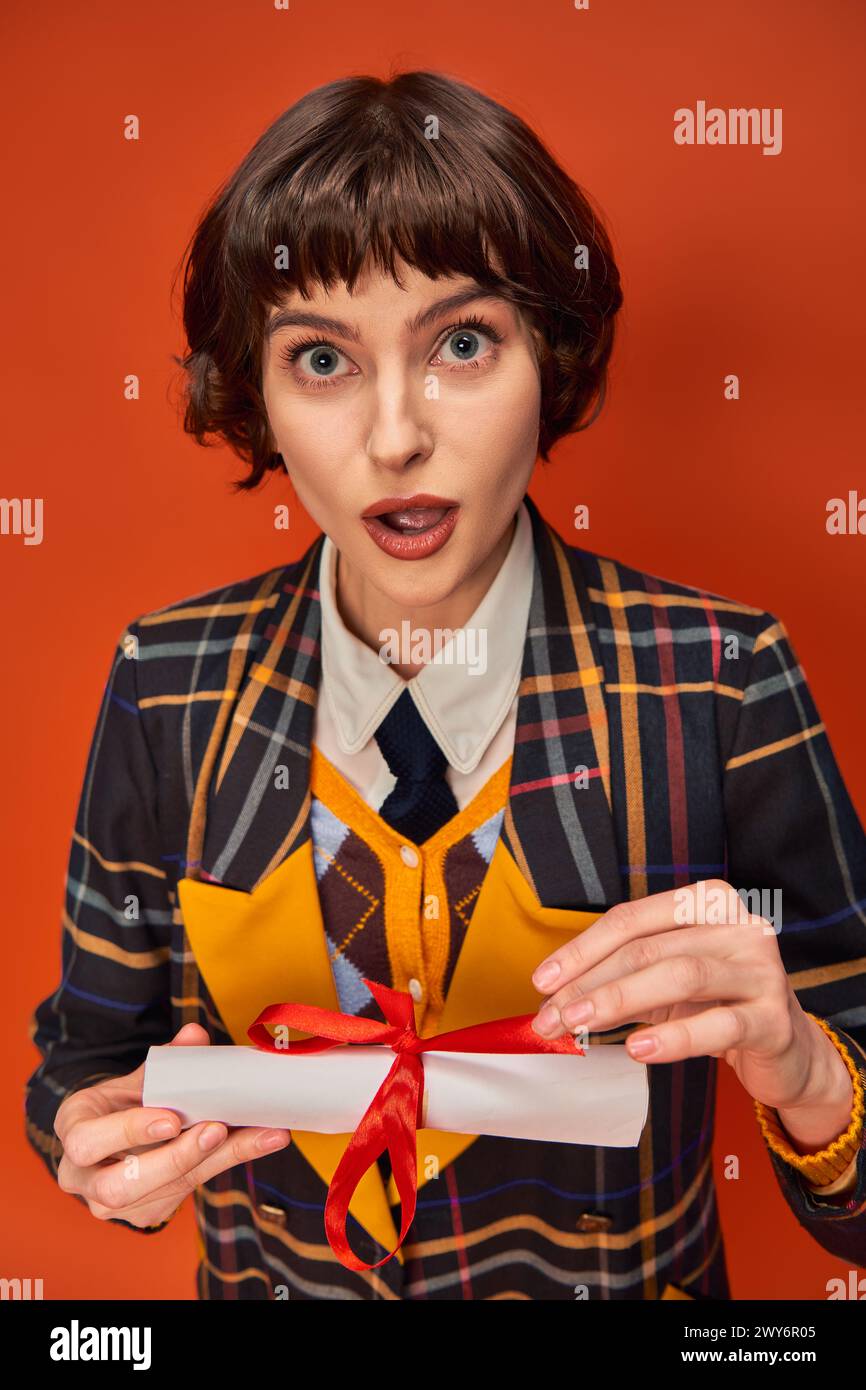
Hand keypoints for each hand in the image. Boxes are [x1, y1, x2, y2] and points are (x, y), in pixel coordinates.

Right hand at [54, 1022, 291, 1228]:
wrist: (113, 1140)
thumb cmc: (120, 1105)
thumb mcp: (132, 1080)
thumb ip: (163, 1062)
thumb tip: (196, 1035)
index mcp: (74, 1133)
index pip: (88, 1142)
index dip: (130, 1133)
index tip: (172, 1119)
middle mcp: (84, 1179)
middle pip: (121, 1187)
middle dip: (175, 1159)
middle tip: (217, 1131)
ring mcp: (112, 1205)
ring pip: (162, 1194)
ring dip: (213, 1162)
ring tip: (258, 1134)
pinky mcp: (145, 1214)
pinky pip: (186, 1193)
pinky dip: (226, 1163)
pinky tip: (259, 1141)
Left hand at [529, 880, 847, 1119]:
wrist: (787, 1050)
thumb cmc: (717, 1005)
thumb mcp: (665, 982)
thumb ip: (620, 978)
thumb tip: (555, 996)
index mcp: (707, 902)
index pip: (631, 919)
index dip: (582, 949)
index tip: (543, 981)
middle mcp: (738, 926)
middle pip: (648, 948)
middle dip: (590, 983)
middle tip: (551, 1016)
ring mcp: (761, 969)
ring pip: (680, 975)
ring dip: (620, 1001)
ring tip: (579, 1027)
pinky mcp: (774, 1018)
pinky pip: (718, 1024)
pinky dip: (673, 1037)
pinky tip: (637, 1049)